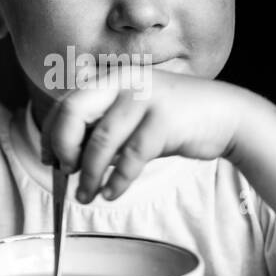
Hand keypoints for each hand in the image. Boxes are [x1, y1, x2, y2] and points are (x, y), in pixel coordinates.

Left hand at [40, 64, 249, 202]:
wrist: (225, 115)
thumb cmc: (174, 119)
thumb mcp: (133, 117)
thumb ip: (103, 129)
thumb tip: (68, 158)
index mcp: (112, 79)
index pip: (66, 104)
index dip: (52, 134)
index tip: (50, 159)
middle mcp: (124, 82)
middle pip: (73, 112)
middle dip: (63, 148)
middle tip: (65, 173)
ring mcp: (145, 98)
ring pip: (101, 141)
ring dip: (89, 174)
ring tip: (87, 196)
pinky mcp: (164, 120)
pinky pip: (131, 157)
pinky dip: (117, 180)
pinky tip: (112, 193)